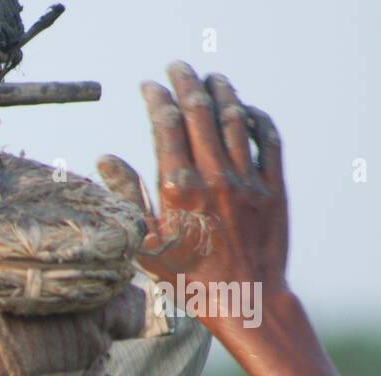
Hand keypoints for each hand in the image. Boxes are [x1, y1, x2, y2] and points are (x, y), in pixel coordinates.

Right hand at [96, 63, 289, 343]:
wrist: (245, 301)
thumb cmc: (188, 279)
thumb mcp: (144, 243)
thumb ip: (127, 195)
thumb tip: (106, 159)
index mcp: (178, 187)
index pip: (166, 125)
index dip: (157, 99)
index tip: (150, 87)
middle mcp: (213, 176)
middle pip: (199, 111)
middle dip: (187, 83)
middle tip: (179, 68)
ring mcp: (247, 179)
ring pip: (235, 119)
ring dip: (223, 92)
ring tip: (213, 78)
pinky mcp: (273, 188)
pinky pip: (268, 140)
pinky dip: (257, 118)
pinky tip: (247, 110)